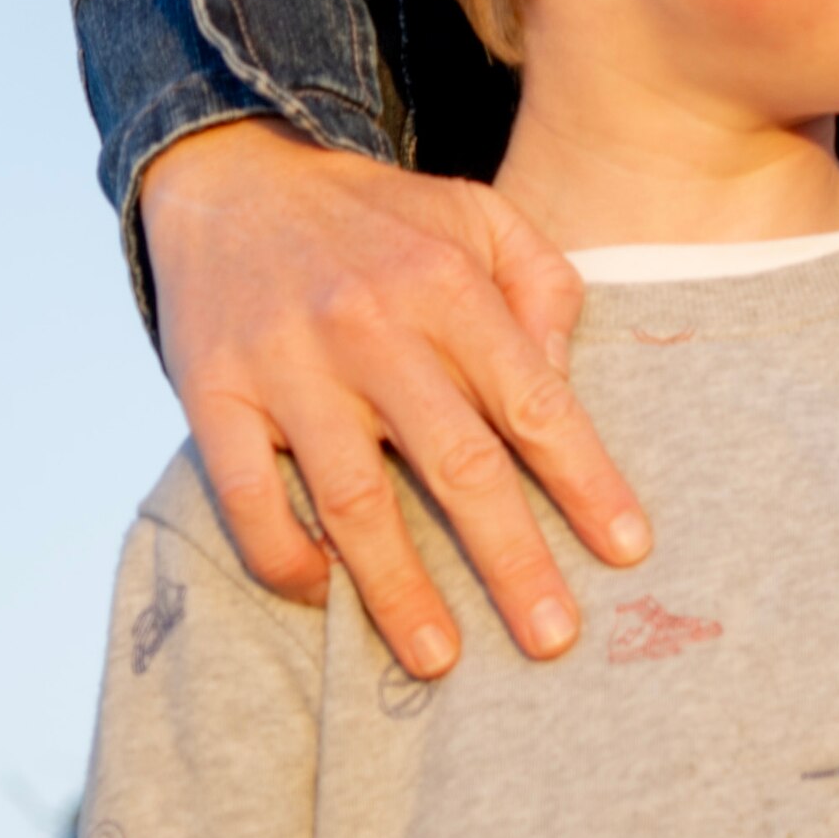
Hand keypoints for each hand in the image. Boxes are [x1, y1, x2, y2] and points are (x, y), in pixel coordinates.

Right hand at [137, 118, 649, 674]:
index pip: (533, 400)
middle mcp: (372, 327)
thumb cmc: (376, 219)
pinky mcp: (212, 392)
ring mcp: (288, 365)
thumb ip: (541, 288)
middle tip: (553, 639)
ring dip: (399, 589)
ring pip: (354, 499)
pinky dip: (285, 556)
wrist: (230, 178)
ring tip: (440, 659)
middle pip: (457, 465)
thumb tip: (563, 381)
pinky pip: (248, 497)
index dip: (583, 480)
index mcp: (448, 286)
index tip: (626, 550)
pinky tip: (321, 596)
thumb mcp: (478, 217)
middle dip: (511, 560)